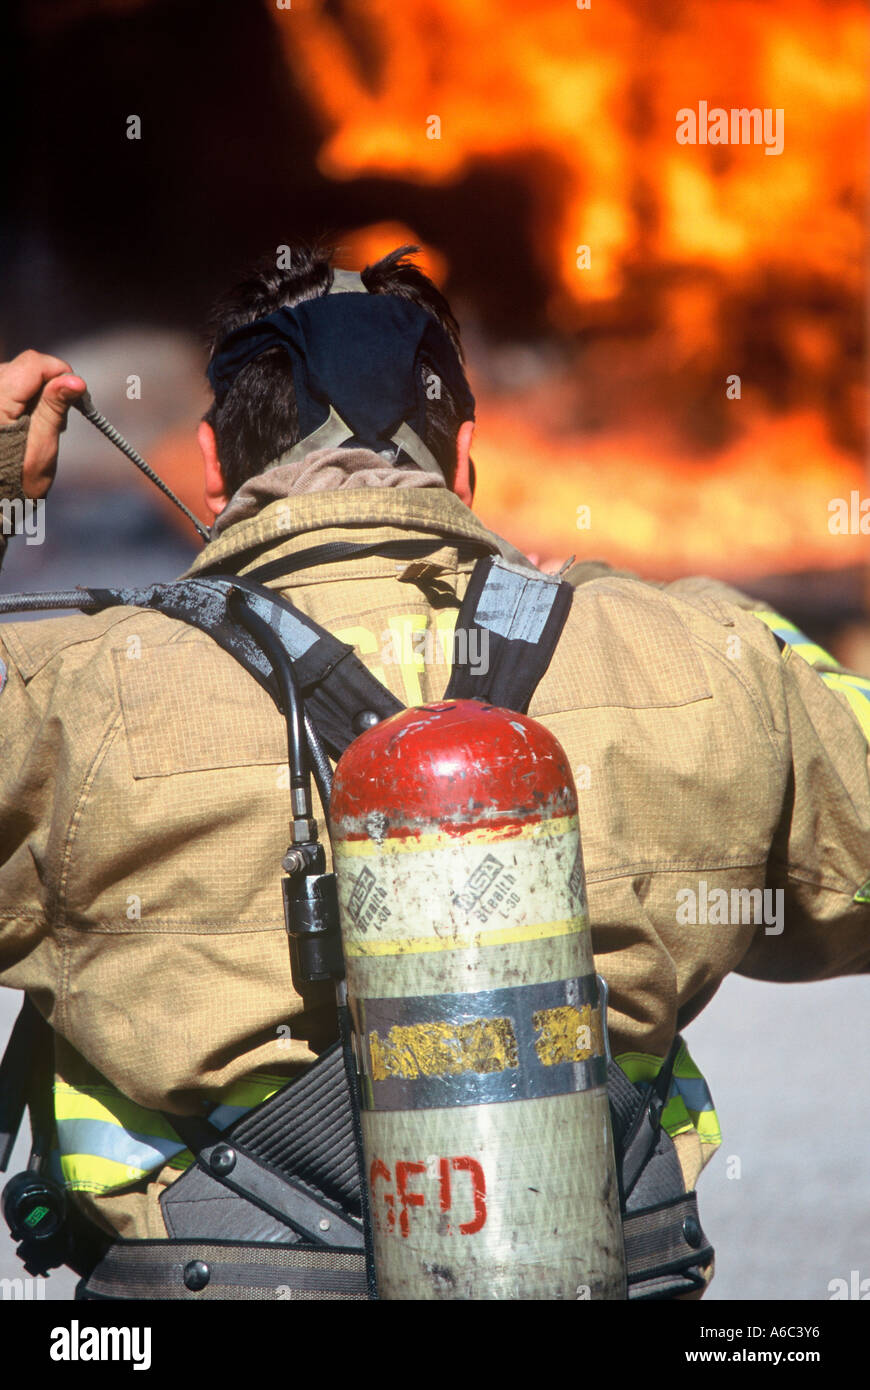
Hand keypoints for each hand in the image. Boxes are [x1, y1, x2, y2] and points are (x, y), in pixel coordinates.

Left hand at [0, 349, 86, 497]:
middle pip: (25, 366)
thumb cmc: (17, 480)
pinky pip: (10, 384)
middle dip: (49, 385)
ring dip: (37, 392)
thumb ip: (54, 408)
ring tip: (42, 423)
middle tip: (60, 418)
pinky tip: (29, 420)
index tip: (78, 393)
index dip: (60, 372)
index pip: (33, 364)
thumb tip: (76, 380)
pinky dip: (25, 397)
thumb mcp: (42, 446)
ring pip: (18, 373)